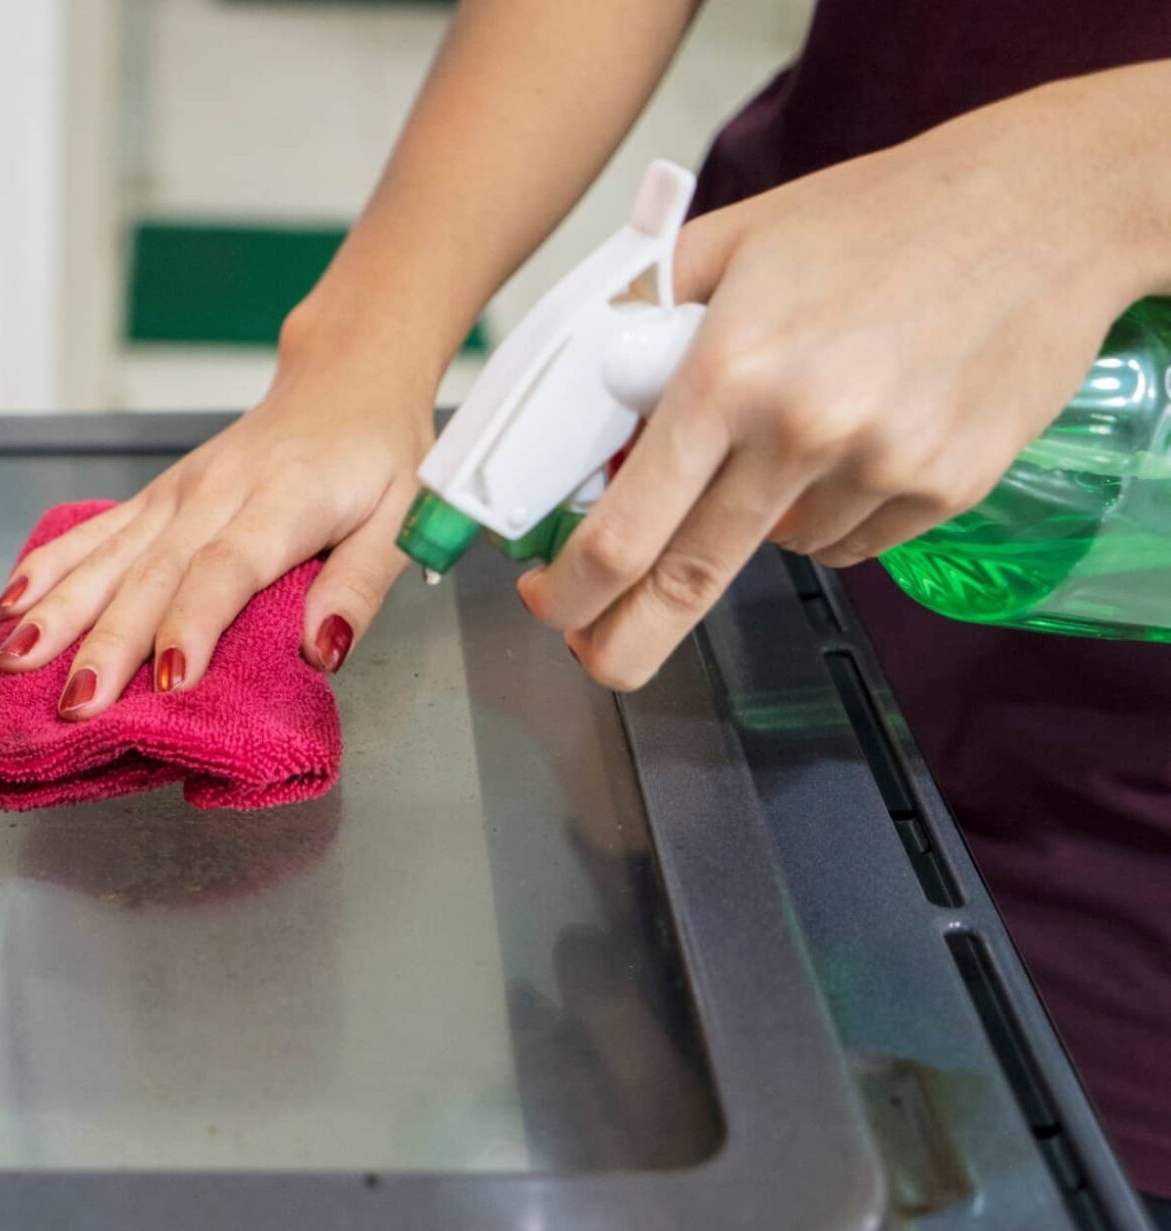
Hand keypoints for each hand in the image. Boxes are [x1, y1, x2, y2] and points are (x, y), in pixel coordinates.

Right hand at [0, 353, 433, 719]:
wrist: (345, 380)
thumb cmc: (379, 458)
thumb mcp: (404, 519)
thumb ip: (361, 585)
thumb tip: (323, 648)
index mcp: (284, 502)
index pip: (227, 568)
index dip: (194, 624)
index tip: (169, 680)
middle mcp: (217, 493)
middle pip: (153, 574)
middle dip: (109, 641)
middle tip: (76, 701)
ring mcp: (177, 493)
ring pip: (112, 556)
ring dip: (62, 609)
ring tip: (18, 656)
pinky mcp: (157, 495)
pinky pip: (96, 532)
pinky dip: (50, 565)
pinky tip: (12, 600)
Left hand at [519, 71, 1168, 688]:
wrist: (1046, 205)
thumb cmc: (882, 215)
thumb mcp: (734, 242)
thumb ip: (644, 323)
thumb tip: (580, 408)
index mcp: (729, 373)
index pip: (626, 530)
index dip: (574, 589)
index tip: (554, 604)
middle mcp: (801, 432)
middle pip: (688, 584)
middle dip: (627, 638)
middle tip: (601, 655)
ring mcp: (881, 467)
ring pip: (774, 550)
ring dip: (751, 524)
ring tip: (794, 433)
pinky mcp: (946, 488)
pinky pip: (850, 538)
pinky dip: (828, 511)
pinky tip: (856, 438)